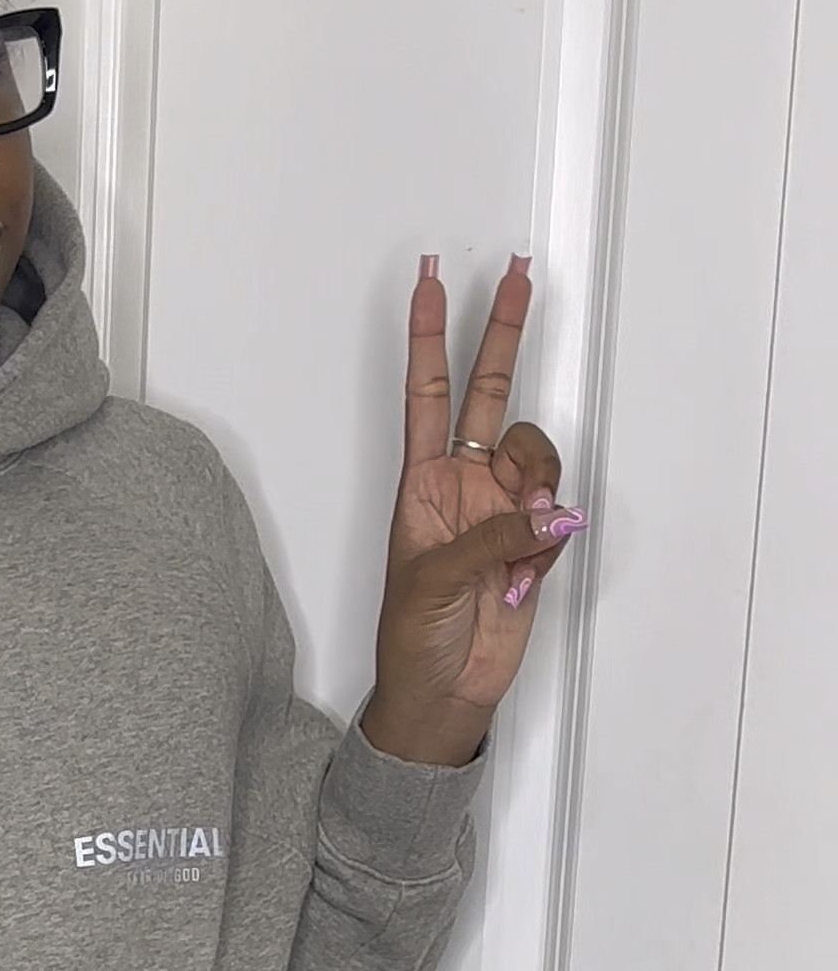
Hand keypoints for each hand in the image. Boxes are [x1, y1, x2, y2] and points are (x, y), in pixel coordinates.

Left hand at [361, 253, 582, 770]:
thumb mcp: (434, 580)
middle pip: (489, 392)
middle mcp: (462, 485)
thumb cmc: (413, 640)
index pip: (426, 394)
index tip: (431, 282)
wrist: (443, 695)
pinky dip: (549, 541)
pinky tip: (521, 576)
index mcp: (420, 484)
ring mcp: (501, 510)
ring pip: (539, 457)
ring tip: (518, 543)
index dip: (429, 338)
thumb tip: (545, 514)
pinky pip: (558, 514)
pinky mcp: (534, 541)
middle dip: (504, 334)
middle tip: (518, 276)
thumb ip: (491, 536)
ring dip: (538, 490)